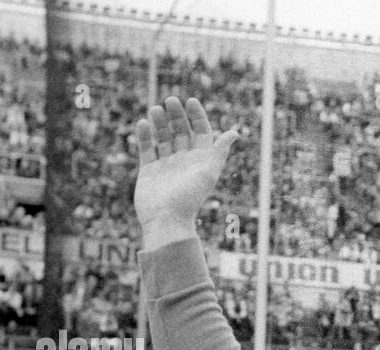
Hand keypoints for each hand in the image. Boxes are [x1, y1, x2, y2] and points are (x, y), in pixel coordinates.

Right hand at [134, 97, 239, 248]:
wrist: (167, 220)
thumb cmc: (189, 197)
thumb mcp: (208, 172)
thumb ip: (219, 151)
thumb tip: (235, 132)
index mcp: (201, 161)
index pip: (202, 132)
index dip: (198, 116)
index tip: (190, 101)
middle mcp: (185, 162)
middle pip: (182, 132)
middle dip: (177, 116)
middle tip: (170, 101)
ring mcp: (166, 166)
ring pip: (164, 138)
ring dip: (160, 122)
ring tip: (156, 109)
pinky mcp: (149, 171)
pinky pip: (147, 149)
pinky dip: (145, 136)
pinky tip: (143, 123)